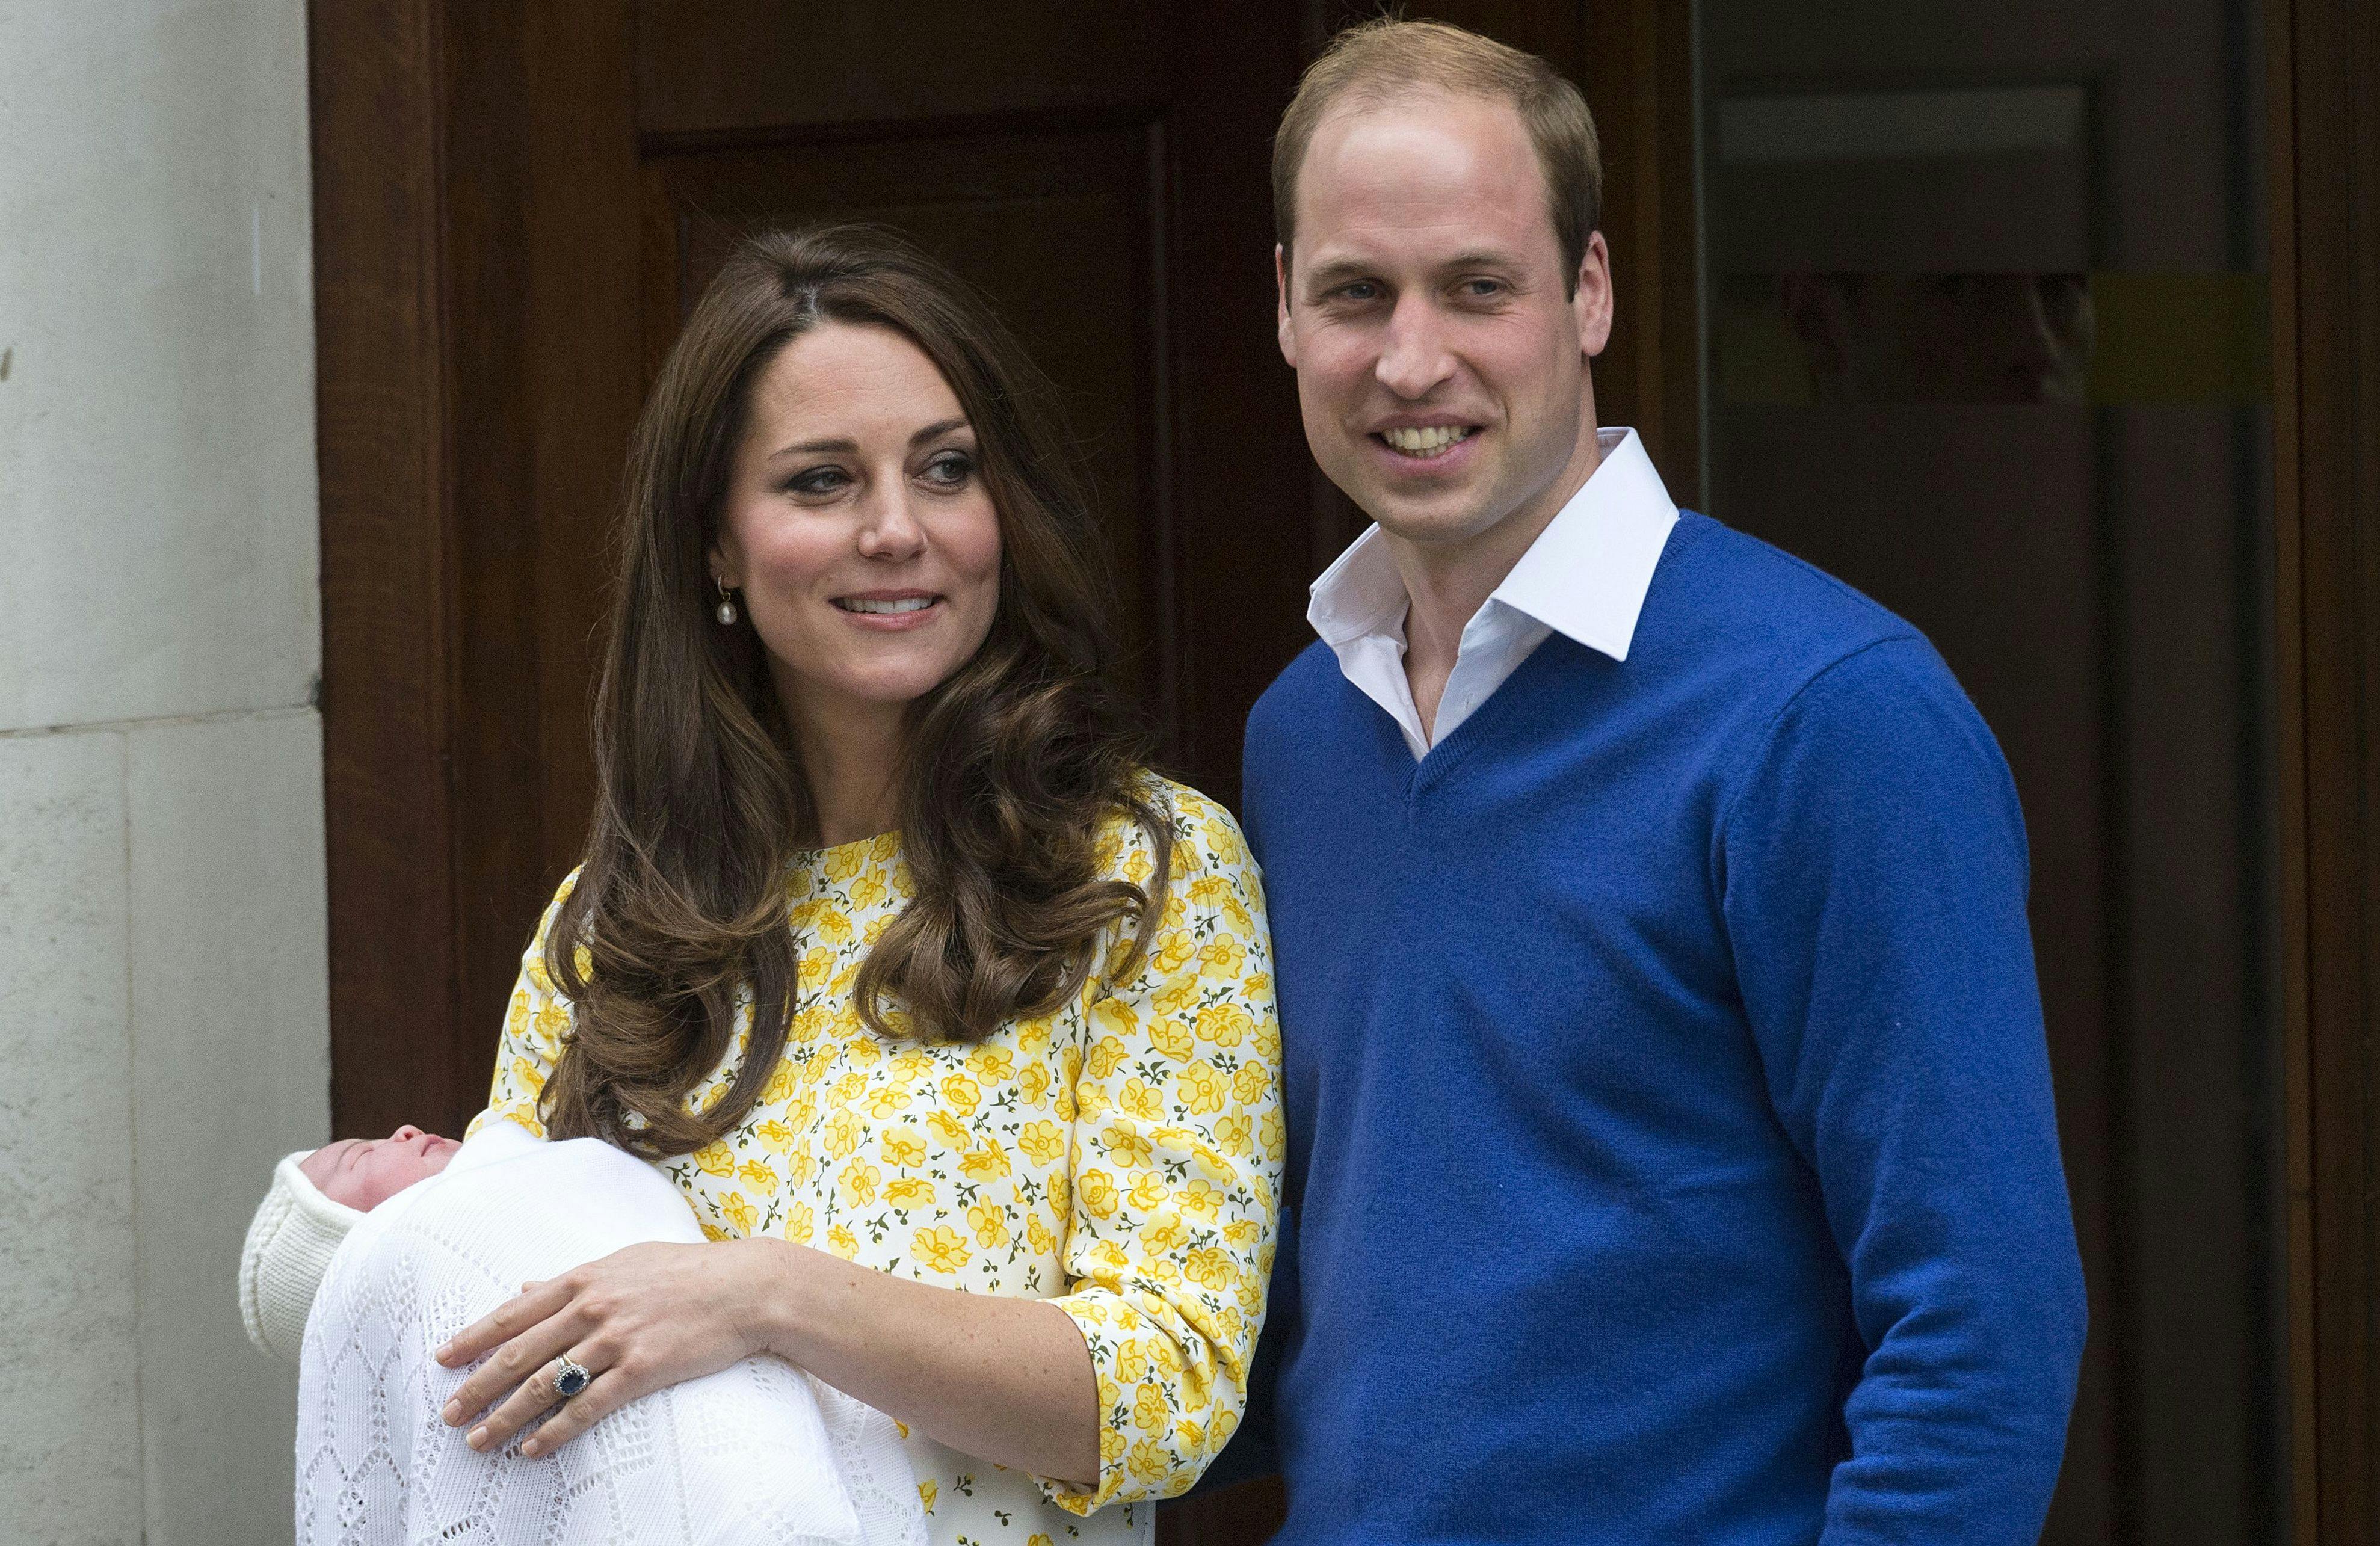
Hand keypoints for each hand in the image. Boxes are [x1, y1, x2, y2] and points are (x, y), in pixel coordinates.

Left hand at [433, 1237, 787, 1455]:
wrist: (746, 1288)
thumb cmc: (688, 1271)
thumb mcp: (626, 1261)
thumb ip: (576, 1279)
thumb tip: (527, 1286)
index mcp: (585, 1279)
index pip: (514, 1312)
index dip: (474, 1337)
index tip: (443, 1359)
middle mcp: (592, 1308)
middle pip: (519, 1353)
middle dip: (478, 1386)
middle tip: (449, 1414)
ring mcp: (616, 1339)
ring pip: (545, 1384)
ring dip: (506, 1417)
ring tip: (480, 1441)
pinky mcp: (641, 1369)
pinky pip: (587, 1407)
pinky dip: (555, 1430)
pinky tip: (533, 1448)